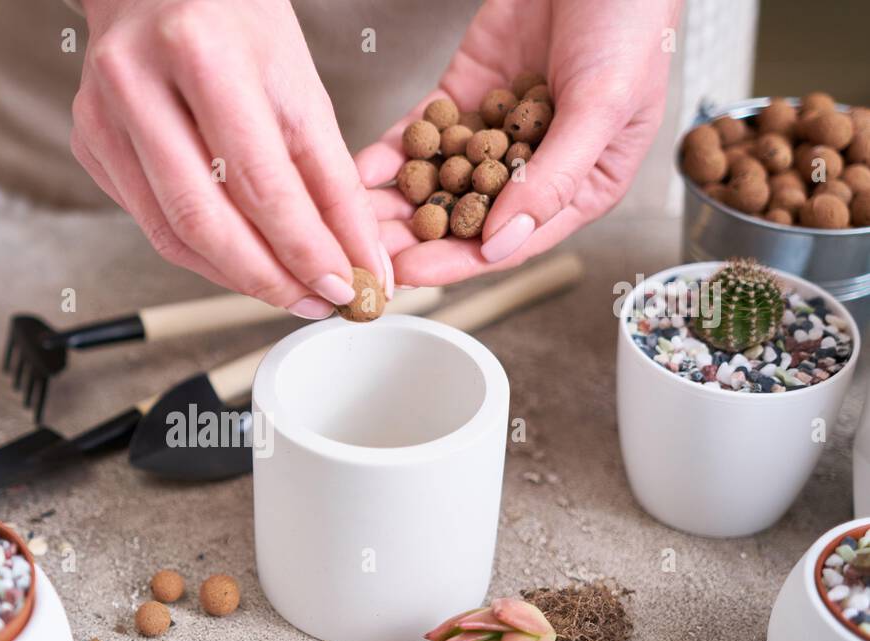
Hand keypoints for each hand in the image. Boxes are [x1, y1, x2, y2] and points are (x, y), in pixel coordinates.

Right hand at [73, 0, 389, 317]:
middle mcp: (138, 82)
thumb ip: (327, 173)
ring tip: (287, 290)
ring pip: (174, 234)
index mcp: (201, 51)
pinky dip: (203, 254)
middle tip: (316, 300)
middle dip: (271, 277)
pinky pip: (152, 223)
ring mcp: (103, 116)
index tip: (347, 283)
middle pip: (207, 220)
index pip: (263, 182)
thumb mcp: (296, 78)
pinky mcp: (89, 142)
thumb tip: (357, 257)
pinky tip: (241, 261)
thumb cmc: (232, 16)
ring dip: (238, 277)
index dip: (308, 248)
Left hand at [357, 0, 680, 286]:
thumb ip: (554, 177)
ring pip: (439, 180)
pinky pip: (423, 133)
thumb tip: (503, 244)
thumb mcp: (603, 105)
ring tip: (350, 222)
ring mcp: (496, 132)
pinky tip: (359, 171)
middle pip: (467, 218)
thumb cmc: (631, 26)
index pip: (512, 239)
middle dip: (415, 237)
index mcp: (581, 188)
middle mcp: (534, 168)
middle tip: (365, 255)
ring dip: (395, 203)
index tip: (410, 274)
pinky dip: (393, 152)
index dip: (459, 260)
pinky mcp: (466, 95)